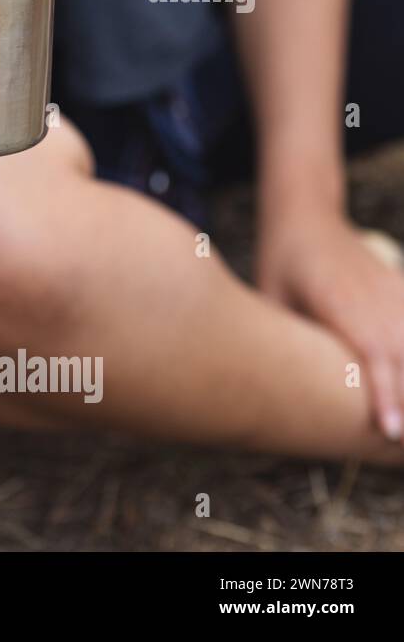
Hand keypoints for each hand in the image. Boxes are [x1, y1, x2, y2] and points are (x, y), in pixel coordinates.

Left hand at [258, 209, 403, 441]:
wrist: (307, 217)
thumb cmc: (281, 261)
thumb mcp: (271, 294)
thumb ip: (282, 334)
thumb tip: (270, 381)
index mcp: (341, 304)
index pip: (374, 357)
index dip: (385, 396)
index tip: (392, 433)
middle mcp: (376, 300)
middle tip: (403, 442)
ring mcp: (394, 292)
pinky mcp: (402, 288)